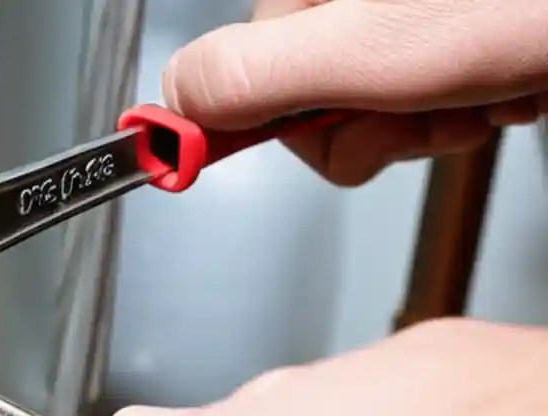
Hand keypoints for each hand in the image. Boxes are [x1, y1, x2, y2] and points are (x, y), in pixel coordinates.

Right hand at [162, 0, 547, 184]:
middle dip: (374, 124)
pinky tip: (498, 75)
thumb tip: (166, 112)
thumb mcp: (376, 50)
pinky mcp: (433, 30)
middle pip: (297, 105)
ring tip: (481, 81)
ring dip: (429, 118)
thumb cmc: (524, 1)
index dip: (263, 127)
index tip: (297, 139)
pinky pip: (418, 97)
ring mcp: (384, 14)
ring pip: (365, 110)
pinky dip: (465, 102)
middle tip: (431, 98)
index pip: (221, 83)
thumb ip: (256, 78)